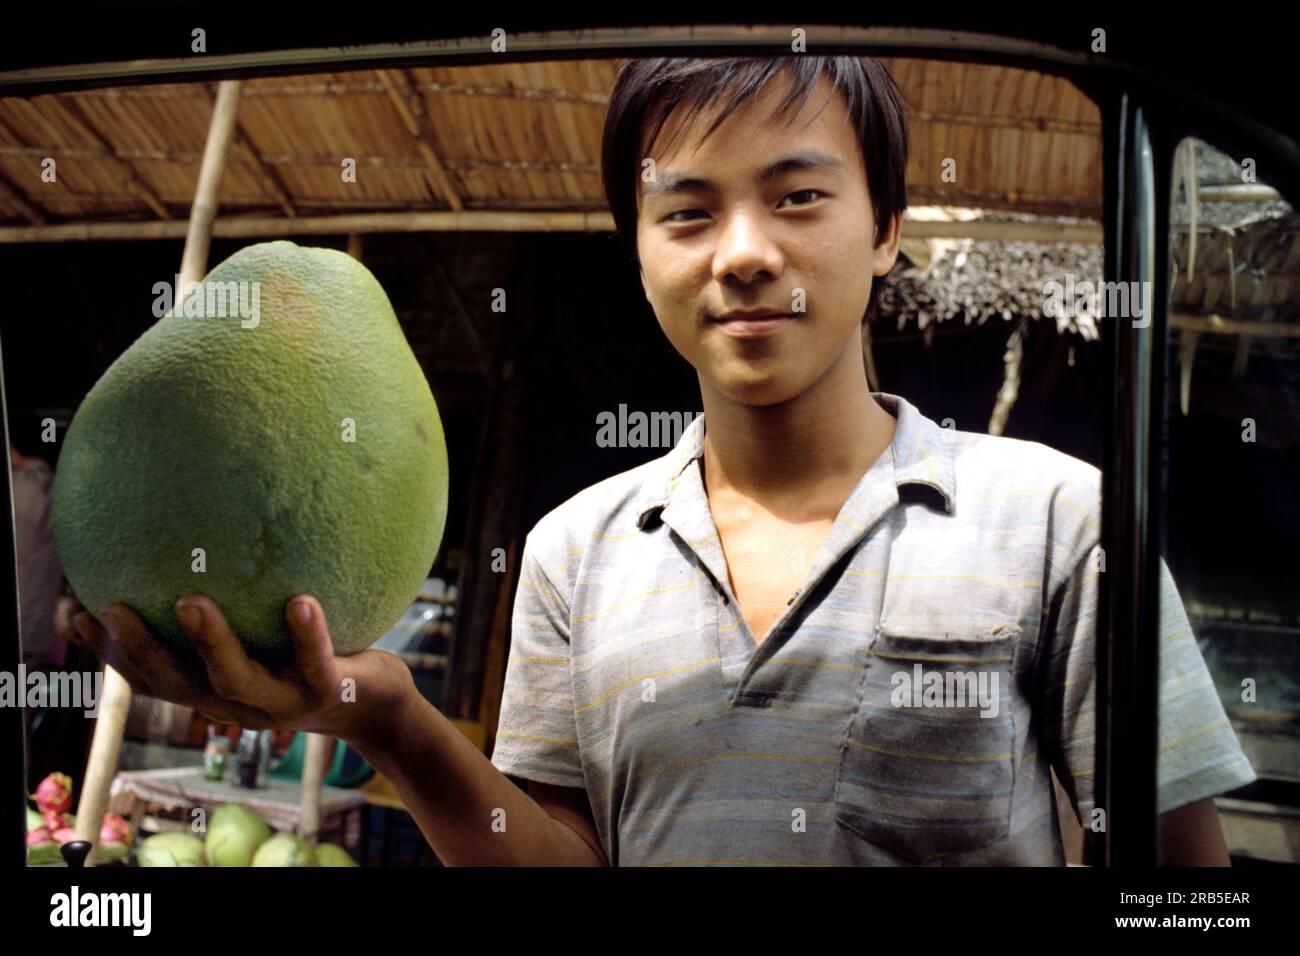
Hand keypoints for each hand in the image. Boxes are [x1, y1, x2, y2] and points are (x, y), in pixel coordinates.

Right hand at [62, 593, 415, 742]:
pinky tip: (300, 599)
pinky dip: (306, 634)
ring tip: (191, 600)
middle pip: (177, 683)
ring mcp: (283, 703)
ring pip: (236, 680)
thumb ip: (238, 600)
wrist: (377, 704)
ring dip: (212, 642)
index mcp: (215, 688)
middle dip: (141, 649)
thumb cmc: (317, 656)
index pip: (151, 674)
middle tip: (110, 605)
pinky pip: (315, 663)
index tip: (70, 611)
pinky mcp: (328, 693)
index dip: (108, 650)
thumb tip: (203, 537)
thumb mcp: (270, 631)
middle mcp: (239, 703)